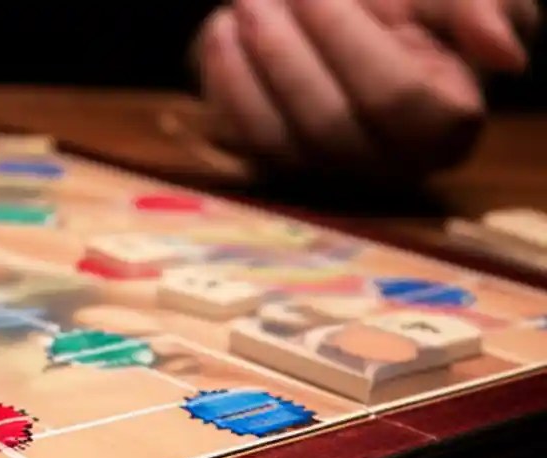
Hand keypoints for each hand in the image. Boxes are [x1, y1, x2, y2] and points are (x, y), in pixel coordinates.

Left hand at [193, 0, 539, 179]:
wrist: (351, 13)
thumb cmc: (415, 7)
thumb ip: (483, 11)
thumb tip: (502, 53)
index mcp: (444, 128)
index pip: (395, 100)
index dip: (349, 42)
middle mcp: (385, 166)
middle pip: (327, 124)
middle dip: (287, 52)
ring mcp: (325, 173)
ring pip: (277, 138)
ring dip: (251, 66)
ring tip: (242, 6)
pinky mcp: (275, 165)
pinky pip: (241, 138)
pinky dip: (225, 83)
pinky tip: (222, 33)